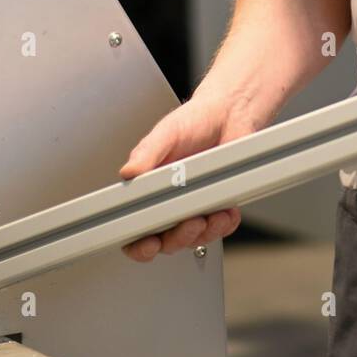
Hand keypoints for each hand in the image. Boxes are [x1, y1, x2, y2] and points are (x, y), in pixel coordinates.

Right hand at [119, 90, 263, 260]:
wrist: (228, 113)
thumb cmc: (194, 120)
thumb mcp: (166, 133)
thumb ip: (147, 153)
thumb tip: (128, 173)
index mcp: (149, 187)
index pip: (135, 227)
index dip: (139, 243)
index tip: (148, 242)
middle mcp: (170, 201)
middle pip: (166, 240)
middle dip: (177, 239)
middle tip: (189, 223)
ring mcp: (195, 205)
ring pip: (195, 239)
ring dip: (203, 233)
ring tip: (210, 216)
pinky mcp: (219, 204)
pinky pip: (221, 227)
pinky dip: (225, 224)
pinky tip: (226, 212)